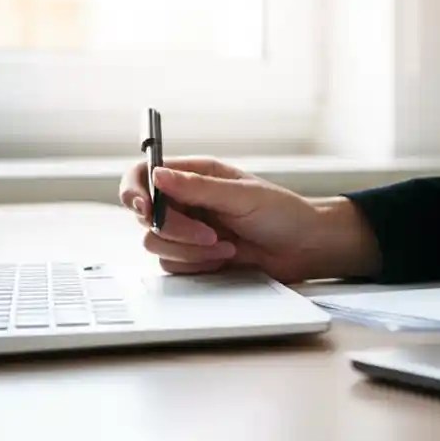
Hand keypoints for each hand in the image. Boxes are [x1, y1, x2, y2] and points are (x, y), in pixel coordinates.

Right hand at [118, 157, 380, 282]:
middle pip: (146, 215)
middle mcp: (185, 201)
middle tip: (211, 236)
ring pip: (156, 243)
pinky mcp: (193, 257)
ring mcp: (187, 230)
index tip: (145, 209)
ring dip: (190, 251)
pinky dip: (197, 266)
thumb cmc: (282, 213)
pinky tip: (226, 259)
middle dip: (175, 231)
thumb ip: (199, 188)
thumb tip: (159, 175)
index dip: (135, 191)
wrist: (304, 249)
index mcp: (194, 175)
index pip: (143, 174)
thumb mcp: (243, 196)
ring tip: (226, 247)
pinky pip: (172, 265)